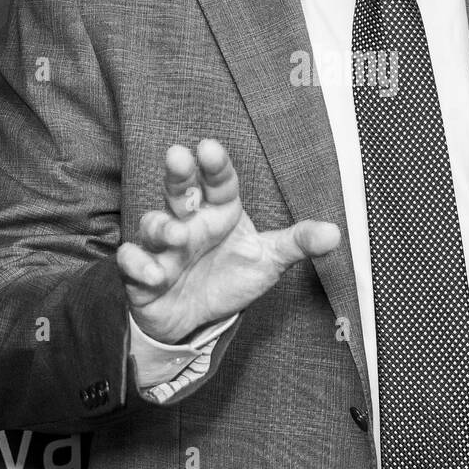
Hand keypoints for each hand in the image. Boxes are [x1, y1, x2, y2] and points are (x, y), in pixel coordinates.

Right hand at [117, 138, 339, 343]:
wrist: (194, 320)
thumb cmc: (229, 278)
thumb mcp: (268, 261)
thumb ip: (297, 244)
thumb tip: (336, 233)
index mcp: (220, 212)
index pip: (219, 182)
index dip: (215, 165)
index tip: (209, 148)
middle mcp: (190, 222)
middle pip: (180, 190)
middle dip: (178, 174)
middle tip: (178, 156)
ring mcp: (163, 246)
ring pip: (154, 223)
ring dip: (160, 226)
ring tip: (175, 235)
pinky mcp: (142, 272)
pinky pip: (132, 262)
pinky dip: (139, 266)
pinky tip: (153, 274)